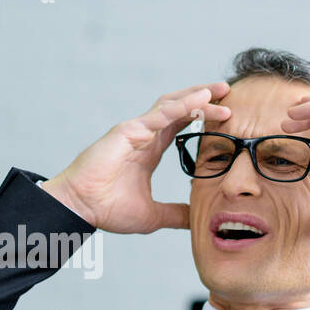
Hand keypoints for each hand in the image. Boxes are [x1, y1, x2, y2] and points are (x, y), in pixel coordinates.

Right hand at [41, 83, 232, 232]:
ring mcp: (136, 130)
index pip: (181, 124)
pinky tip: (202, 99)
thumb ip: (175, 214)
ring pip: (172, 104)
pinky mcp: (128, 131)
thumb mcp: (153, 215)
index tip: (227, 115)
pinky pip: (161, 114)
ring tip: (220, 91)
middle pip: (179, 107)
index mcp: (150, 149)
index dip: (202, 116)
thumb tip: (196, 218)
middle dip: (204, 98)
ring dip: (197, 96)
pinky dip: (183, 105)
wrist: (81, 209)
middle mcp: (144, 134)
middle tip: (229, 92)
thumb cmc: (107, 209)